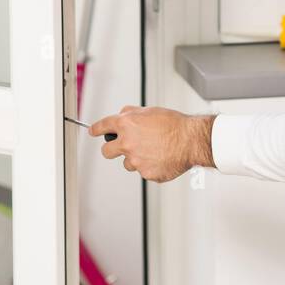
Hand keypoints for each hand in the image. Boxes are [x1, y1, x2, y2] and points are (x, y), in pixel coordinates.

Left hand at [90, 105, 215, 182]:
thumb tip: (124, 115)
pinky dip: (151, 166)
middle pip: (106, 151)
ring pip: (128, 163)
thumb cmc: (175, 125)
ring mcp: (136, 161)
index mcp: (126, 125)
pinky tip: (162, 158)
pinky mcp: (146, 173)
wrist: (191, 141)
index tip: (93, 131)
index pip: (103, 126)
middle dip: (111, 149)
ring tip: (154, 151)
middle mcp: (127, 144)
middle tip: (120, 147)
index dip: (96, 129)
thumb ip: (132, 114)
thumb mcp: (150, 111)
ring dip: (136, 158)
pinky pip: (144, 171)